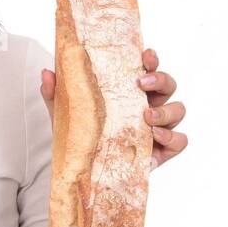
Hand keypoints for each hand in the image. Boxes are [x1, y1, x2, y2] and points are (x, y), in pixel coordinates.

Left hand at [39, 47, 187, 170]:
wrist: (83, 171)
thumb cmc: (81, 137)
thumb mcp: (65, 115)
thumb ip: (55, 95)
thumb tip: (46, 72)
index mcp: (131, 92)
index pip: (148, 69)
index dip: (151, 60)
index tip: (145, 55)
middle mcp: (149, 105)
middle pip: (169, 84)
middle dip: (161, 79)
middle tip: (141, 83)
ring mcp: (159, 128)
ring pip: (178, 110)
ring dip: (166, 110)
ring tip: (146, 117)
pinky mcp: (163, 151)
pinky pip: (181, 141)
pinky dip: (172, 137)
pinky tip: (155, 137)